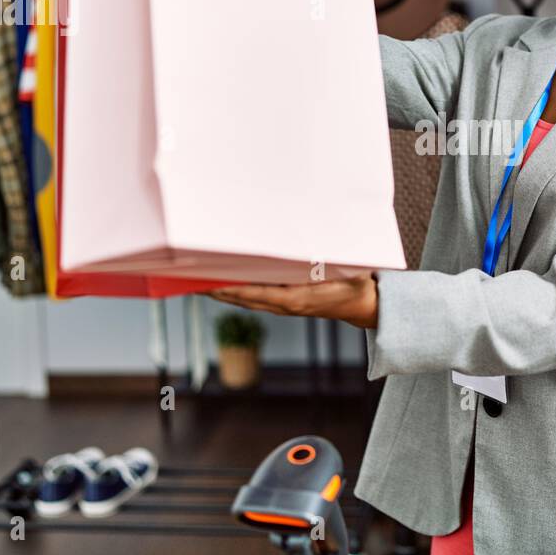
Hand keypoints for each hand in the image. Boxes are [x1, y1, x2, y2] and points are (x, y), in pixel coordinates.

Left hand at [207, 273, 378, 328]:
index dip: (231, 289)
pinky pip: (256, 298)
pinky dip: (238, 292)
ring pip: (247, 300)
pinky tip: (228, 284)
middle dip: (217, 291)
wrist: (364, 303)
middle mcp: (285, 305)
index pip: (255, 293)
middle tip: (191, 281)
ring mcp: (285, 307)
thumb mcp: (340, 269)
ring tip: (201, 283)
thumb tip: (298, 247)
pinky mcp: (287, 304)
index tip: (210, 283)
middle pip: (243, 299)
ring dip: (224, 293)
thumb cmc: (353, 283)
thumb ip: (320, 261)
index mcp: (296, 298)